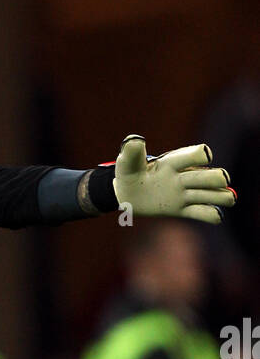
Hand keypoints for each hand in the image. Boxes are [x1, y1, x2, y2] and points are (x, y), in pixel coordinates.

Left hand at [113, 134, 235, 222]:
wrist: (126, 194)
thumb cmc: (128, 173)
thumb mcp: (126, 162)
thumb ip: (131, 152)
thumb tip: (135, 140)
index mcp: (171, 162)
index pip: (192, 155)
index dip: (200, 155)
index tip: (205, 157)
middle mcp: (181, 177)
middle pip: (205, 176)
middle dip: (216, 178)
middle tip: (223, 180)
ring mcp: (182, 194)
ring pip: (207, 194)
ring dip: (221, 196)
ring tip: (230, 199)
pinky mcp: (180, 209)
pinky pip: (199, 212)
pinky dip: (210, 215)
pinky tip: (217, 218)